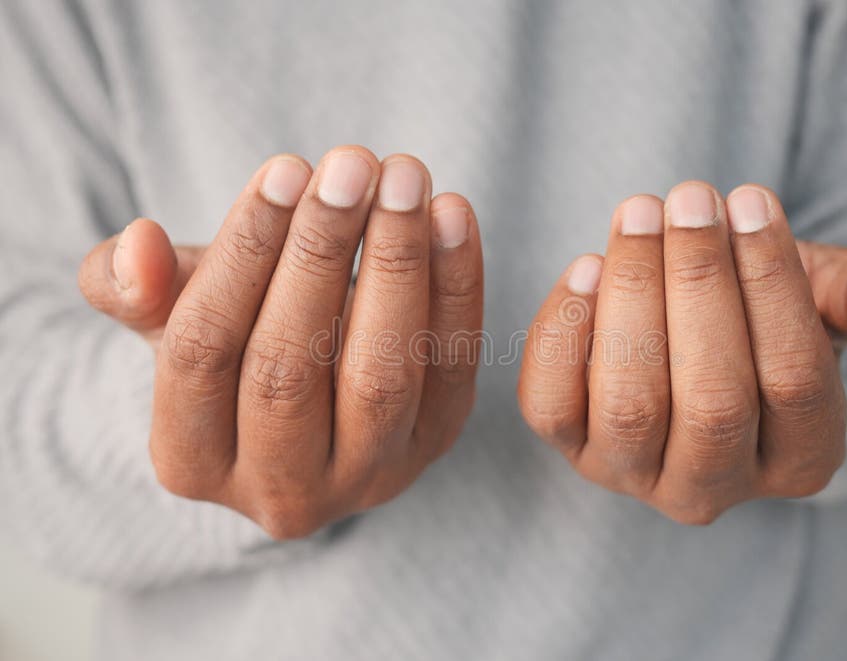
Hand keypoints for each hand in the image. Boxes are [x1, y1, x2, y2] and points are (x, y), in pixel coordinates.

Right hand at [79, 148, 483, 537]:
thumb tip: (138, 246)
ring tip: (403, 177)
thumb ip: (133, 285)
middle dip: (320, 253)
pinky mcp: (434, 445)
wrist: (313, 382)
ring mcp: (366, 477)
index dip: (242, 255)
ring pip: (380, 376)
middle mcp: (280, 491)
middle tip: (349, 163)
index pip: (204, 353)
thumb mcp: (170, 311)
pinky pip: (453, 367)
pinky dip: (458, 286)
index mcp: (191, 463)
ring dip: (396, 265)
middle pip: (289, 369)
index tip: (283, 168)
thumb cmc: (232, 336)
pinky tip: (452, 212)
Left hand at [518, 181, 846, 523]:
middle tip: (689, 197)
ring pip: (630, 404)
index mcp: (799, 459)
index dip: (772, 285)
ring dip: (632, 296)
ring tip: (640, 213)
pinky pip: (551, 403)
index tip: (751, 198)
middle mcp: (715, 487)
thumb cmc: (763, 317)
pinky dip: (565, 331)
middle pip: (712, 399)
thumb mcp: (820, 302)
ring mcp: (635, 476)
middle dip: (699, 286)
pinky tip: (588, 265)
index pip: (794, 380)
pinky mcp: (570, 448)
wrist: (690, 341)